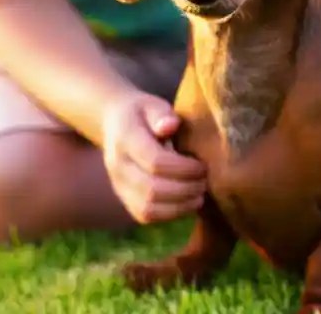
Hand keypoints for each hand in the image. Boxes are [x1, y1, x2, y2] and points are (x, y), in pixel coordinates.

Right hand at [100, 91, 206, 223]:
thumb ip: (161, 113)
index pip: (155, 162)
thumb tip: (170, 125)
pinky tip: (187, 202)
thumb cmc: (142, 113)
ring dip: (180, 206)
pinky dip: (170, 213)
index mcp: (125, 139)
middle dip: (185, 189)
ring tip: (199, 194)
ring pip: (148, 208)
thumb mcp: (151, 104)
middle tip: (205, 181)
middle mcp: (118, 166)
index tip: (203, 165)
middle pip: (152, 189)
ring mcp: (119, 186)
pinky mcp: (125, 199)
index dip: (184, 168)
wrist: (115, 124)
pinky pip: (146, 215)